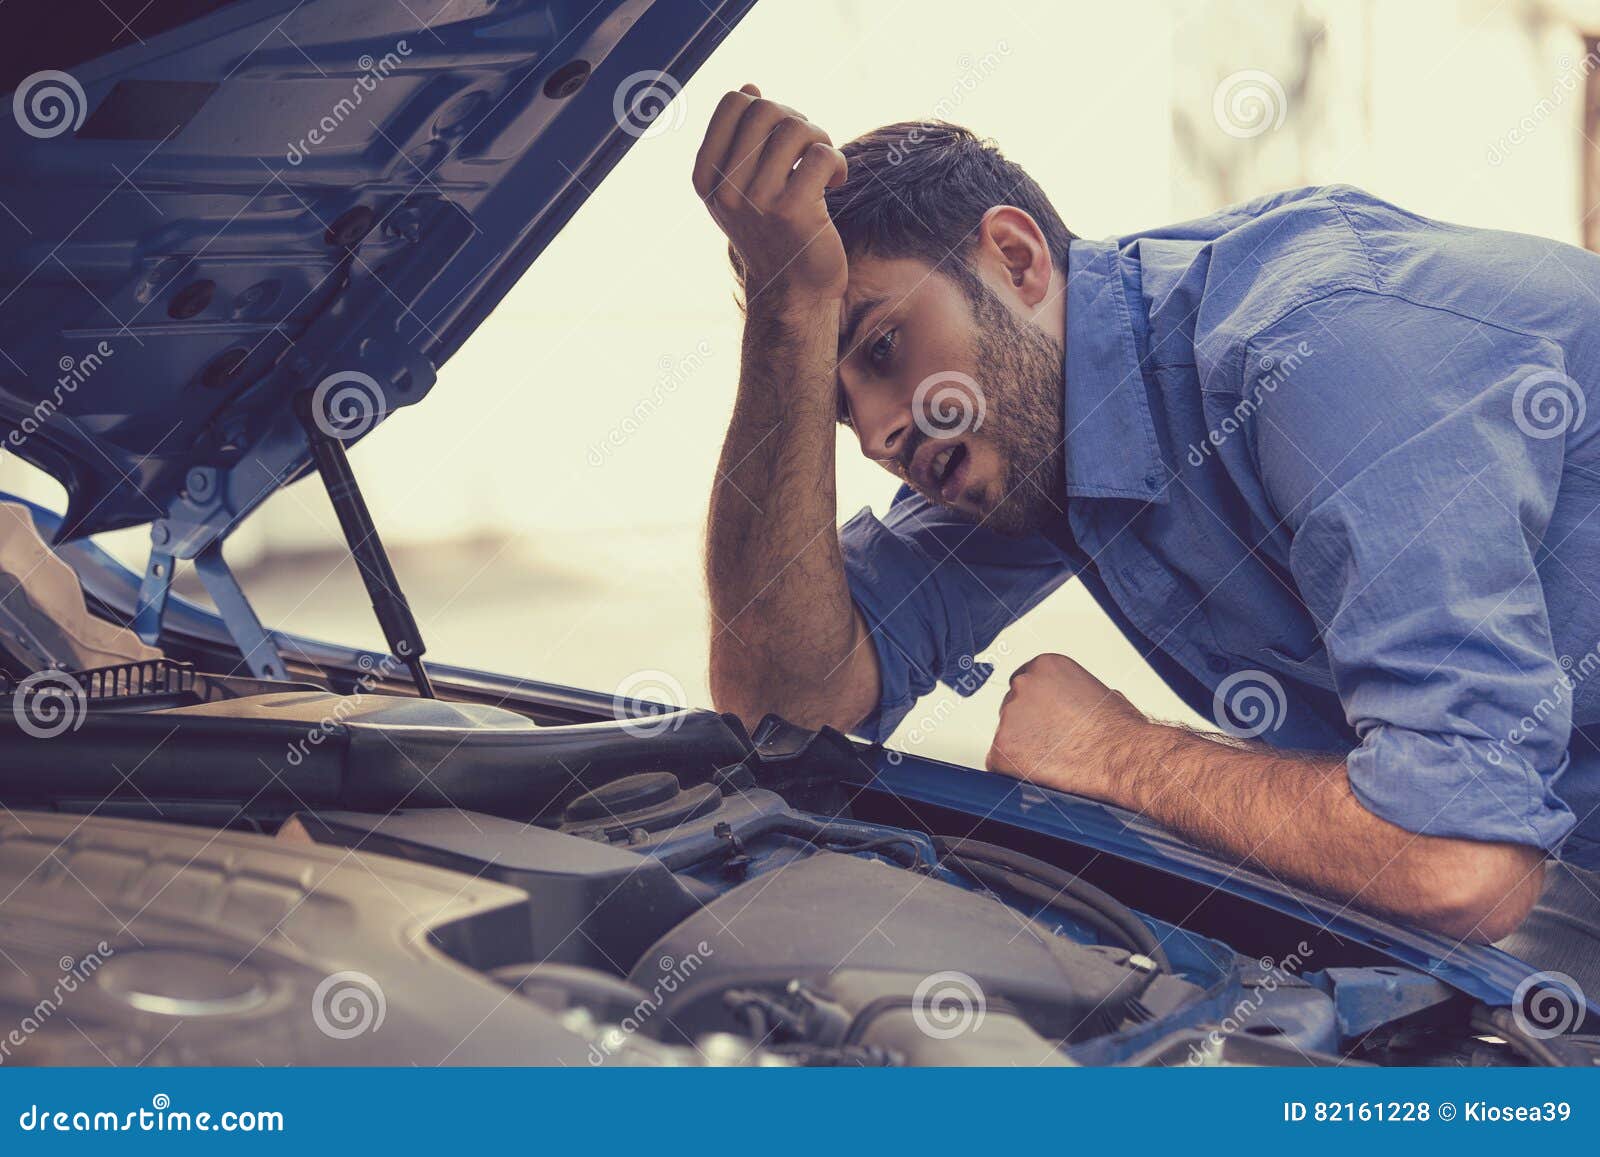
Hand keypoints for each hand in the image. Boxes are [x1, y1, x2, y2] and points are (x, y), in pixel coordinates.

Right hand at [692, 84, 848, 300]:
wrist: (792, 289)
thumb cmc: (773, 231)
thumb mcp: (742, 188)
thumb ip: (740, 141)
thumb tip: (749, 88)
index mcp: (706, 178)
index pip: (732, 103)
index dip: (764, 106)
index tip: (779, 135)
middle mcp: (725, 189)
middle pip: (765, 109)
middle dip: (796, 120)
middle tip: (808, 149)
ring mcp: (757, 200)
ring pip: (796, 128)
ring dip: (820, 138)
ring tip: (823, 164)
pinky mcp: (792, 211)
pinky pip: (822, 155)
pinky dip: (837, 163)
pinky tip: (835, 182)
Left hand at [985, 653, 1145, 797]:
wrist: (1122, 758)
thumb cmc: (1119, 730)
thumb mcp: (1099, 692)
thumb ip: (1073, 692)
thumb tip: (1072, 704)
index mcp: (1045, 666)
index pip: (1025, 685)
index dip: (1036, 710)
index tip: (1046, 724)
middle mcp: (1022, 684)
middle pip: (1012, 710)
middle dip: (1028, 729)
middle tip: (1053, 747)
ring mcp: (1009, 715)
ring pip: (1007, 737)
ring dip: (1023, 750)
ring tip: (1056, 761)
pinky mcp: (1002, 748)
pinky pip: (1001, 764)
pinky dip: (1016, 772)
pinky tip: (1043, 774)